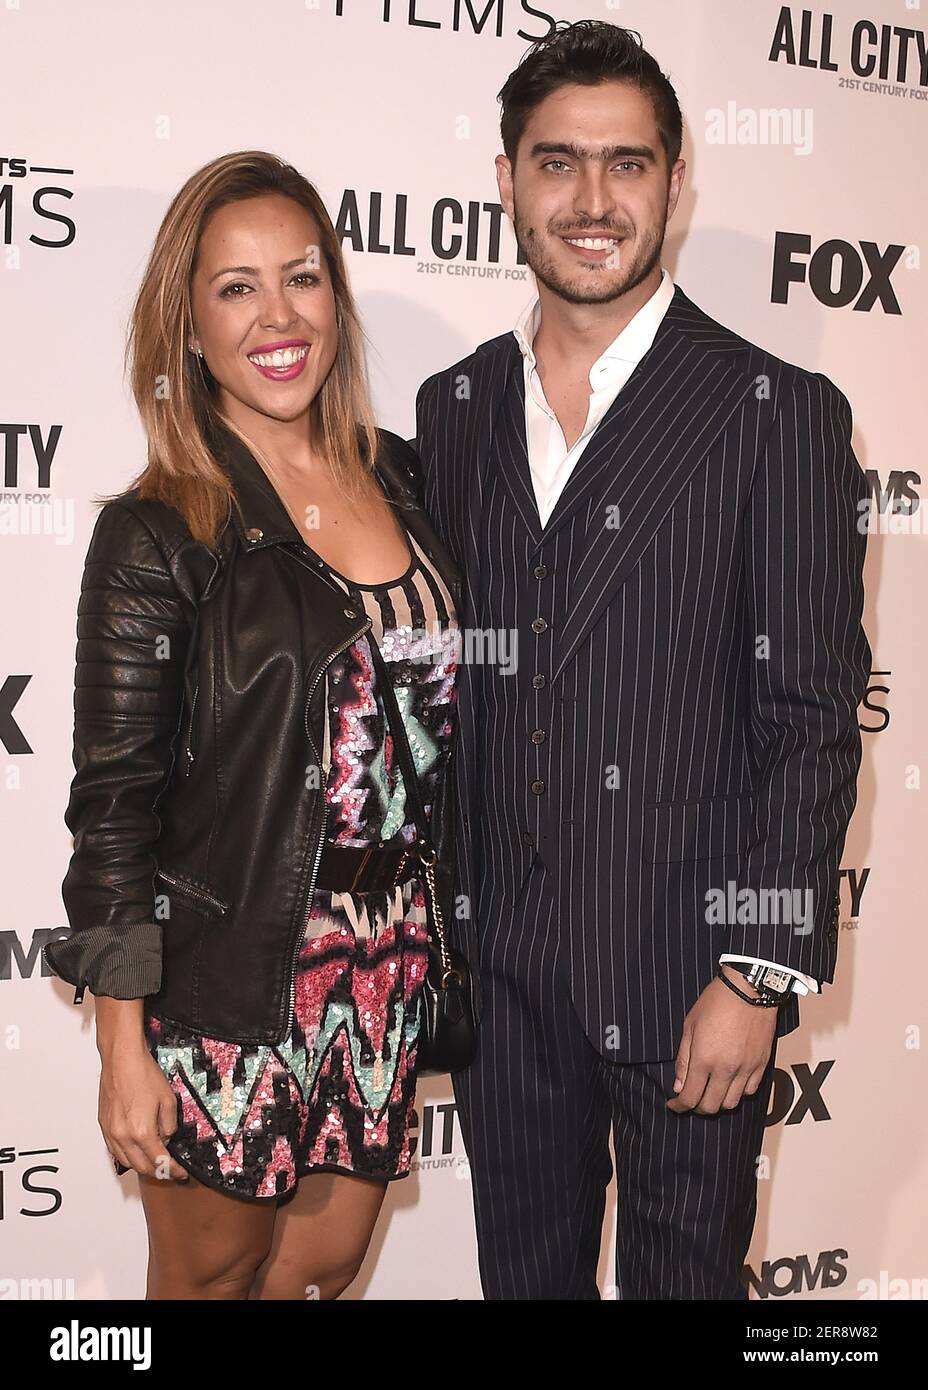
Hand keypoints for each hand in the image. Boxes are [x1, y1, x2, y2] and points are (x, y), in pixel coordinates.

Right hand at [99, 1047, 189, 1180]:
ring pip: (126, 1162)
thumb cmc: (144, 1074)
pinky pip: (115, 1151)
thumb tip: (166, 1138)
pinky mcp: (103, 1126)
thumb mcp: (168, 1100)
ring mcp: (110, 1133)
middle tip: (170, 1169)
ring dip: (142, 1166)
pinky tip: (136, 1151)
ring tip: (155, 1161)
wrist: (122, 1059)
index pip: (160, 1161)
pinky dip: (127, 1156)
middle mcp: (123, 1136)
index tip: (180, 1173)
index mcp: (142, 1132)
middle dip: (158, 1171)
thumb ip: (169, 1125)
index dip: (173, 1170)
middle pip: (142, 1167)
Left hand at [666, 971, 777, 1115]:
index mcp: (704, 1058)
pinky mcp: (761, 1065)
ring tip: (710, 1092)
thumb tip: (679, 1085)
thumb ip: (684, 1059)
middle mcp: (726, 1068)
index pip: (690, 1097)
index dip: (679, 1106)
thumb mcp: (690, 1026)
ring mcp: (746, 1068)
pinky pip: (749, 1091)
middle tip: (690, 1098)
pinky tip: (730, 1083)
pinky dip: (737, 1093)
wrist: (749, 989)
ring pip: (731, 1103)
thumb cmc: (717, 1002)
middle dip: (696, 1107)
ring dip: (718, 1102)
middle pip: (710, 1106)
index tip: (674, 1105)